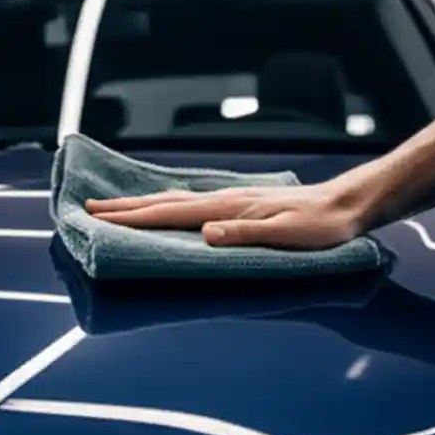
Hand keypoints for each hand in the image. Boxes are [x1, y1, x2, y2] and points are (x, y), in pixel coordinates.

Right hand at [85, 182, 368, 249]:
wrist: (346, 204)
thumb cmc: (321, 226)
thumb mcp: (288, 234)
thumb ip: (246, 233)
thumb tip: (205, 232)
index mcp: (229, 208)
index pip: (171, 214)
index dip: (134, 218)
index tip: (101, 219)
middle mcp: (223, 200)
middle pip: (163, 202)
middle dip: (124, 207)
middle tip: (88, 208)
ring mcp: (229, 199)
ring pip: (174, 200)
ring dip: (140, 203)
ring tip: (113, 206)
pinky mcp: (237, 203)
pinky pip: (189, 203)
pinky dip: (165, 204)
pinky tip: (163, 207)